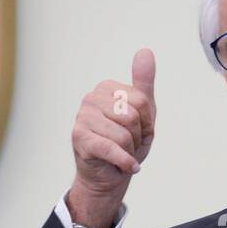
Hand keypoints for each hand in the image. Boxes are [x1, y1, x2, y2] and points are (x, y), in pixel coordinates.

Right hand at [67, 48, 156, 227]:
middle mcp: (91, 98)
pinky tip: (127, 167)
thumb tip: (145, 51)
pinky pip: (112, 148)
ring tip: (121, 153)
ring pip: (123, 135)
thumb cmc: (125, 143)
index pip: (142, 101)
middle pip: (132, 116)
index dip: (147, 123)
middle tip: (128, 145)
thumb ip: (144, 83)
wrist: (109, 175)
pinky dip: (125, 162)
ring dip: (130, 151)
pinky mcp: (79, 138)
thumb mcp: (142, 113)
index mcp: (107, 88)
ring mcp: (82, 117)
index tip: (138, 131)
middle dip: (138, 137)